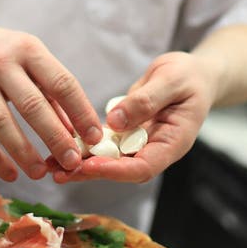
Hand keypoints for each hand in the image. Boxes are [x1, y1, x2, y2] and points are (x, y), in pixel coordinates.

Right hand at [0, 24, 102, 182]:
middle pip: (32, 105)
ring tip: (40, 174)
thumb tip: (79, 134)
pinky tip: (10, 174)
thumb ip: (55, 95)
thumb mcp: (34, 62)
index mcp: (29, 49)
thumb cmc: (8, 56)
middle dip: (55, 137)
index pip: (61, 83)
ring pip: (1, 123)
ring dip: (23, 153)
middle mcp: (1, 63)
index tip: (94, 137)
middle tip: (71, 161)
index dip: (80, 112)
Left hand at [49, 51, 215, 183]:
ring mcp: (140, 142)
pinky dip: (84, 145)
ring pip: (109, 159)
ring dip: (81, 163)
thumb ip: (146, 101)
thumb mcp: (171, 81)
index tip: (90, 166)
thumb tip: (115, 121)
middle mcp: (154, 148)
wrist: (195, 75)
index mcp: (173, 143)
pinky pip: (104, 143)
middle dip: (90, 172)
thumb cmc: (190, 77)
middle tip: (60, 171)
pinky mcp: (127, 132)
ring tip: (51, 165)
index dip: (116, 170)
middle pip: (121, 169)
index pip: (144, 166)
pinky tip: (59, 143)